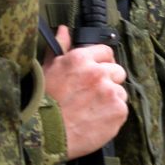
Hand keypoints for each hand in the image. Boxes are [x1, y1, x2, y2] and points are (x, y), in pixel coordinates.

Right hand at [45, 29, 129, 158]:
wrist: (45, 134)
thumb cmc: (42, 102)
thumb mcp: (48, 69)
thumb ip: (60, 47)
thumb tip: (63, 30)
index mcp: (81, 59)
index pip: (106, 52)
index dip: (102, 63)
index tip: (96, 73)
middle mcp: (98, 73)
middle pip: (117, 72)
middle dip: (108, 81)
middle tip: (93, 95)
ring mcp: (110, 92)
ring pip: (120, 92)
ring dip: (111, 99)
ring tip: (92, 110)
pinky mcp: (118, 111)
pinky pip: (122, 110)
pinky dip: (112, 116)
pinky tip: (96, 120)